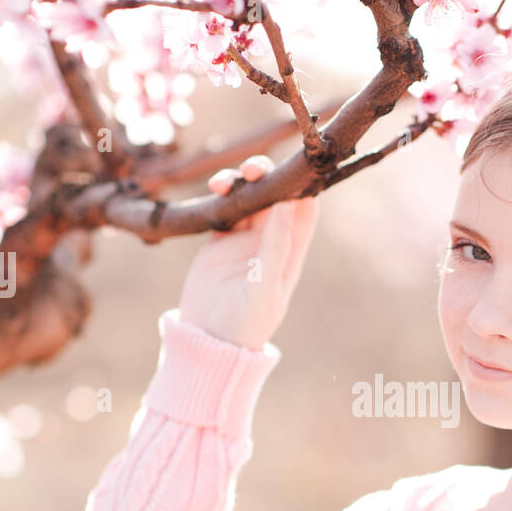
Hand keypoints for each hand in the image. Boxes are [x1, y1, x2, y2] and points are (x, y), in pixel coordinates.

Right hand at [178, 153, 319, 350]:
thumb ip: (274, 247)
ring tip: (223, 183)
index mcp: (290, 253)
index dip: (300, 186)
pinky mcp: (219, 241)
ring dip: (239, 182)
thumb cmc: (244, 325)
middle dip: (266, 176)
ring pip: (248, 197)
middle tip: (252, 170)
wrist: (207, 341)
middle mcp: (270, 242)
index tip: (290, 169)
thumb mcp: (262, 288)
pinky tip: (215, 191)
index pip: (304, 210)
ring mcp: (244, 240)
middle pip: (275, 196)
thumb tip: (287, 204)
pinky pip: (223, 208)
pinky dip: (220, 195)